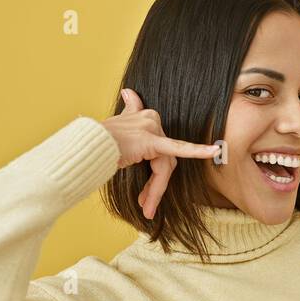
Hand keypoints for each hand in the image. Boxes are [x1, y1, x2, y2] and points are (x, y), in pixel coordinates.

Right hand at [102, 88, 220, 218]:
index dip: (153, 174)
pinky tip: (213, 151)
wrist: (85, 147)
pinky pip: (178, 149)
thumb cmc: (96, 142)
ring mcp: (152, 129)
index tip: (145, 195)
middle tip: (146, 205)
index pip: (159, 151)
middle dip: (155, 186)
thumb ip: (129, 108)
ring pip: (163, 166)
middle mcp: (152, 119)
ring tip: (147, 209)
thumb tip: (129, 91)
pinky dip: (197, 150)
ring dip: (155, 190)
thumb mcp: (117, 122)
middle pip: (163, 161)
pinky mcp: (151, 140)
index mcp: (146, 116)